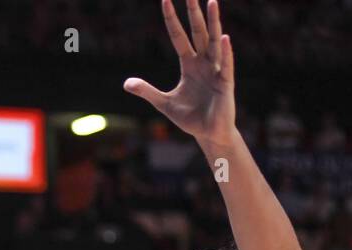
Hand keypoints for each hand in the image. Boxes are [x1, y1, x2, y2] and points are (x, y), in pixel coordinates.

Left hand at [124, 0, 235, 147]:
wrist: (208, 134)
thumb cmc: (190, 118)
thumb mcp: (164, 103)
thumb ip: (147, 91)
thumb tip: (126, 83)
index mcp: (189, 64)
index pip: (178, 36)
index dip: (172, 20)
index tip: (165, 0)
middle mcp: (204, 62)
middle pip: (198, 32)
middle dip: (194, 13)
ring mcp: (216, 71)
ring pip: (214, 42)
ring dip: (213, 23)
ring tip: (212, 2)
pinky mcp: (225, 84)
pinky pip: (225, 65)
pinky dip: (225, 52)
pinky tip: (223, 38)